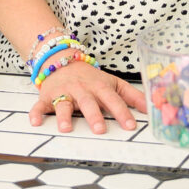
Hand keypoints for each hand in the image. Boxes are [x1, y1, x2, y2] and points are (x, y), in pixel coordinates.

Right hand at [30, 63, 144, 133]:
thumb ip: (132, 96)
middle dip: (94, 116)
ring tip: (66, 128)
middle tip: (100, 129)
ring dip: (64, 116)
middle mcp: (82, 89)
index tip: (130, 125)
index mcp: (100, 86)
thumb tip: (152, 108)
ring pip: (64, 104)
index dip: (122, 112)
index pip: (113, 99)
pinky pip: (40, 105)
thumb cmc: (90, 77)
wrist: (62, 59)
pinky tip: (35, 122)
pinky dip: (36, 113)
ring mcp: (64, 92)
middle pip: (88, 103)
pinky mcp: (47, 96)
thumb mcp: (113, 82)